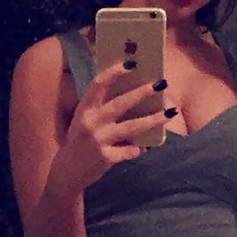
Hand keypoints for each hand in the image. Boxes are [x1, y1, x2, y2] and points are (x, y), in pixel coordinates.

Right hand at [53, 62, 173, 191]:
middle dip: (142, 93)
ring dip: (152, 120)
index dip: (113, 72)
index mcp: (84, 109)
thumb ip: (101, 107)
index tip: (131, 63)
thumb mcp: (84, 120)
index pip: (97, 84)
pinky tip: (145, 148)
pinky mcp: (105, 158)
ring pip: (130, 128)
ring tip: (169, 113)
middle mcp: (90, 122)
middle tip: (160, 84)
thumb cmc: (81, 140)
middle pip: (120, 104)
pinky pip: (129, 151)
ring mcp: (98, 141)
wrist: (67, 172)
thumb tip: (133, 91)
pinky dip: (138, 149)